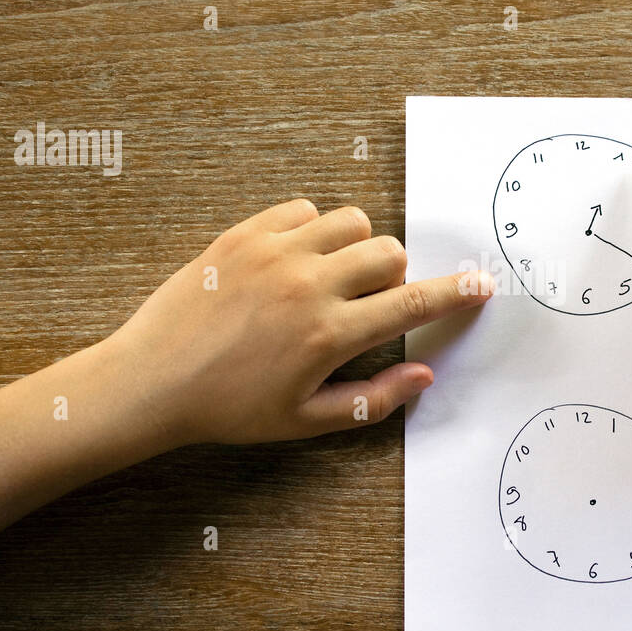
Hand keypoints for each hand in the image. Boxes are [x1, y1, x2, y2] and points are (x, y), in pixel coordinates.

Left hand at [107, 200, 492, 444]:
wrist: (151, 381)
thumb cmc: (228, 408)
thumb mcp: (306, 421)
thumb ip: (374, 400)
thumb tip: (425, 375)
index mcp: (329, 334)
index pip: (412, 303)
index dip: (455, 293)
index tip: (480, 284)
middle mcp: (308, 284)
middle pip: (388, 252)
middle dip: (394, 275)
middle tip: (367, 302)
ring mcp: (274, 253)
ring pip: (351, 221)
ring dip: (357, 246)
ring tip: (333, 277)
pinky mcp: (243, 234)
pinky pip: (303, 208)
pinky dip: (313, 228)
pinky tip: (296, 261)